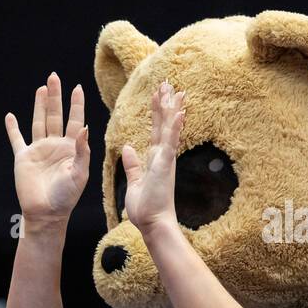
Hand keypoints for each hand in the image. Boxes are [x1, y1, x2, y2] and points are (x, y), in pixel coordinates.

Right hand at [5, 72, 89, 227]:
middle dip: (55, 96)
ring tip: (41, 88)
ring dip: (39, 105)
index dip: (76, 104)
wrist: (45, 213)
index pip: (74, 120)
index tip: (77, 87)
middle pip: (55, 115)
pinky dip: (13, 128)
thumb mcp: (79, 174)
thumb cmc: (66, 197)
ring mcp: (38, 150)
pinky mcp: (23, 158)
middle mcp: (55, 146)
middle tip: (54, 77)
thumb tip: (84, 127)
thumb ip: (82, 151)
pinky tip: (10, 117)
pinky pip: (17, 140)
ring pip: (38, 122)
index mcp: (71, 148)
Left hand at [121, 81, 184, 232]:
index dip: (157, 113)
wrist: (153, 224)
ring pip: (169, 129)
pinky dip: (174, 128)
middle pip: (164, 125)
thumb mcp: (134, 182)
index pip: (156, 131)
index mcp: (154, 159)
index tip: (159, 96)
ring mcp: (165, 160)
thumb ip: (132, 164)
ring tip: (175, 90)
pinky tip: (179, 112)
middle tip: (168, 83)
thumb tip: (128, 148)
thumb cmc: (145, 208)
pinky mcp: (165, 166)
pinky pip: (170, 143)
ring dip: (172, 109)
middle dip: (166, 104)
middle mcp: (162, 157)